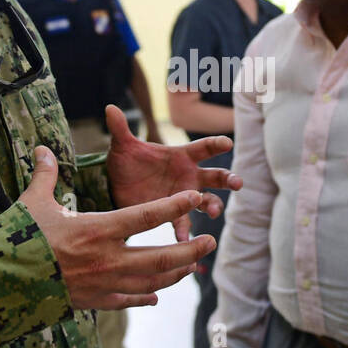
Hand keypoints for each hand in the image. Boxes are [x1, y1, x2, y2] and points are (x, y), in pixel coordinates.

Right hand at [20, 146, 215, 309]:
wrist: (3, 285)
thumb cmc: (18, 240)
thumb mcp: (33, 204)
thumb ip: (46, 176)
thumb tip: (41, 148)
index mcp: (97, 230)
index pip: (146, 216)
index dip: (173, 206)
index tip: (194, 198)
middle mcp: (107, 259)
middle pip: (160, 257)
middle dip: (190, 250)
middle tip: (210, 241)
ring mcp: (104, 284)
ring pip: (151, 282)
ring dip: (175, 273)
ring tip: (191, 265)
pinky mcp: (95, 302)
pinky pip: (128, 301)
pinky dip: (145, 298)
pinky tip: (156, 297)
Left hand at [104, 104, 241, 242]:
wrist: (116, 187)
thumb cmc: (126, 162)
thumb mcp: (122, 146)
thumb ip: (120, 129)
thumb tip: (109, 108)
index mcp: (181, 155)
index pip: (203, 148)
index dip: (215, 144)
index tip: (227, 143)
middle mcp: (189, 176)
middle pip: (215, 176)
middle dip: (228, 178)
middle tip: (237, 183)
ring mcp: (184, 195)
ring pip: (207, 200)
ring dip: (214, 205)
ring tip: (214, 211)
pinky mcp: (174, 213)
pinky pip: (183, 221)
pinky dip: (185, 230)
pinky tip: (185, 238)